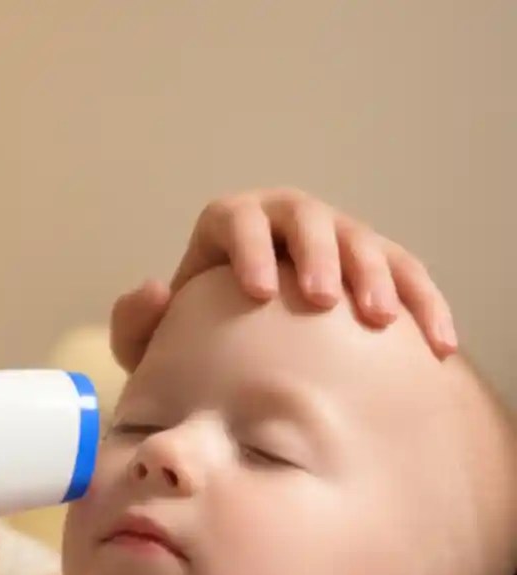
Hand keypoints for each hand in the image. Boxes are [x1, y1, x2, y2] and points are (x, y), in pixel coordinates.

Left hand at [110, 187, 457, 369]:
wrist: (243, 356)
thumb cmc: (192, 342)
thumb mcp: (151, 341)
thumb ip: (137, 319)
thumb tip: (154, 287)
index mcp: (227, 225)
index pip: (236, 220)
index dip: (248, 248)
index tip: (257, 292)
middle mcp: (283, 220)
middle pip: (305, 219)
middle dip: (316, 254)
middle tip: (321, 301)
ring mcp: (334, 237)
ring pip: (360, 239)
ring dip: (374, 274)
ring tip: (379, 320)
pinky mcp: (376, 262)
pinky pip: (406, 272)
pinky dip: (423, 303)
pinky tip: (437, 345)